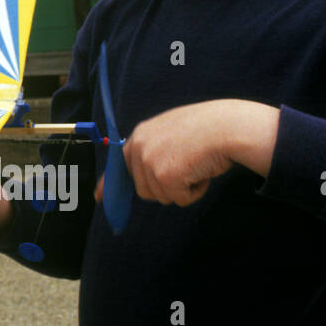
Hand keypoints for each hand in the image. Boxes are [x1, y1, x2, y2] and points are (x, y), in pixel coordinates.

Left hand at [111, 99, 279, 206]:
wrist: (227, 126)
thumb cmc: (208, 128)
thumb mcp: (172, 133)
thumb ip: (156, 148)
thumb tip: (147, 174)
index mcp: (140, 135)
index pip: (119, 164)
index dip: (110, 184)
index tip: (98, 197)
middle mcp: (139, 147)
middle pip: (144, 189)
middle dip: (167, 186)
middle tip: (188, 168)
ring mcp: (149, 162)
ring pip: (162, 196)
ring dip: (183, 188)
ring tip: (196, 164)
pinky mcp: (164, 176)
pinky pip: (180, 199)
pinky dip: (196, 192)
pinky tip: (202, 171)